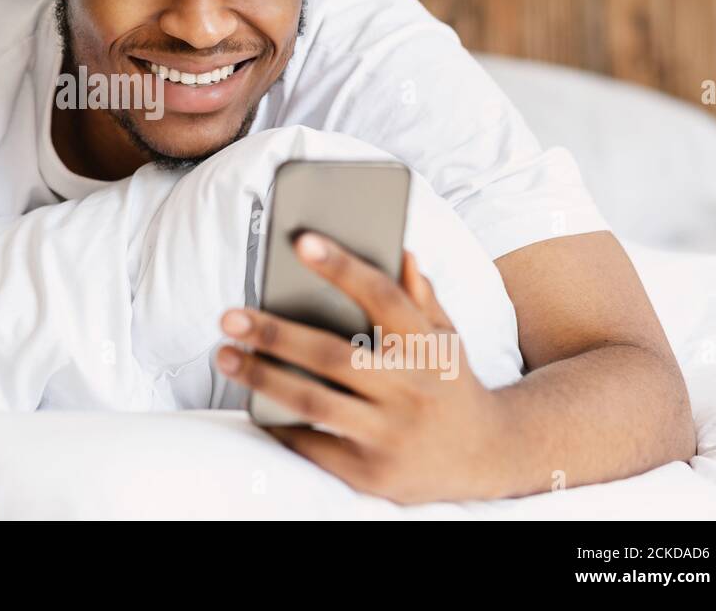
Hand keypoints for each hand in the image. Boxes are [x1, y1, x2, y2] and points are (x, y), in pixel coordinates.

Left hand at [216, 232, 510, 503]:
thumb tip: (402, 251)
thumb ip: (421, 298)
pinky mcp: (373, 473)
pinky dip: (278, 423)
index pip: (383, 297)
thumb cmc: (450, 384)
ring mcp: (392, 435)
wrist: (490, 457)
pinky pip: (313, 446)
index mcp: (427, 348)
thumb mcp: (447, 338)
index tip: (302, 241)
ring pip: (314, 402)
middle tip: (230, 316)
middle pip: (332, 355)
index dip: (342, 266)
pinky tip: (251, 402)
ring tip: (225, 355)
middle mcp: (411, 390)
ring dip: (261, 378)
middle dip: (274, 334)